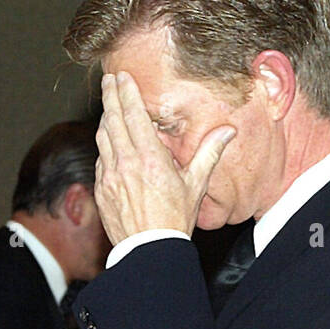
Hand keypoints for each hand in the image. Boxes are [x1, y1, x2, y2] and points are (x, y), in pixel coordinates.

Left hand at [94, 70, 235, 244]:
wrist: (149, 251)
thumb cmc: (174, 220)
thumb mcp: (195, 185)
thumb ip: (209, 153)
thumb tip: (228, 132)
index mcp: (149, 157)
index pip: (133, 114)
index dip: (126, 92)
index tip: (121, 77)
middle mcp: (125, 163)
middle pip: (112, 120)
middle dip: (110, 97)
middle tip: (108, 81)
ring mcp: (109, 177)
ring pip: (103, 138)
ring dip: (106, 119)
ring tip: (109, 107)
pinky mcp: (101, 190)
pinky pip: (100, 160)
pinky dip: (105, 147)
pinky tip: (110, 143)